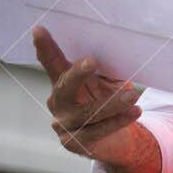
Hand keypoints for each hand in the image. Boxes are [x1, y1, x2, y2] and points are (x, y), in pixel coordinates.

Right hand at [33, 25, 143, 160]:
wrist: (118, 140)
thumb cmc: (110, 103)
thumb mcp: (108, 83)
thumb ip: (105, 70)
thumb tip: (117, 48)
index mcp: (64, 82)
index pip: (52, 63)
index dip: (45, 48)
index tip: (39, 29)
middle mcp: (58, 102)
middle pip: (64, 86)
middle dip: (77, 73)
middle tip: (92, 61)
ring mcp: (64, 124)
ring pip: (86, 112)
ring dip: (111, 103)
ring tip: (132, 95)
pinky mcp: (75, 143)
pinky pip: (97, 130)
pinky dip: (117, 121)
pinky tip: (134, 112)